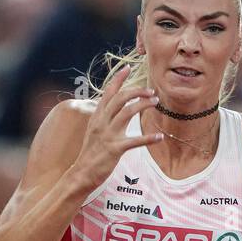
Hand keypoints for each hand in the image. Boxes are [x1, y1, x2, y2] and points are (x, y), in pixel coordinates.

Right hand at [72, 64, 163, 189]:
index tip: (128, 67)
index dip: (118, 79)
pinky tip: (160, 137)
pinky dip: (149, 138)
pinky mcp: (115, 149)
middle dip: (137, 91)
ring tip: (156, 102)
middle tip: (151, 91)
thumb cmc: (90, 153)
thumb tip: (113, 109)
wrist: (81, 173)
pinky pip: (135, 141)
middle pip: (121, 98)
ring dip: (143, 105)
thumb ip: (103, 118)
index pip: (108, 92)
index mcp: (97, 116)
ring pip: (128, 112)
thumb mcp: (93, 131)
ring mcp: (108, 135)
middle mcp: (102, 122)